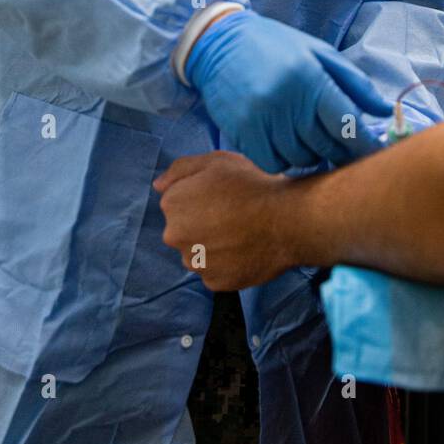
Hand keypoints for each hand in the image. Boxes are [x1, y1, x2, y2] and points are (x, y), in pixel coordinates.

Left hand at [154, 152, 292, 289]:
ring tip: (241, 232)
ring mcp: (195, 263)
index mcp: (172, 204)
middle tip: (233, 213)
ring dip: (213, 245)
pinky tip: (245, 250)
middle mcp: (175, 236)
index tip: (222, 194)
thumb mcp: (216, 160)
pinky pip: (215, 271)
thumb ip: (181, 169)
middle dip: (202, 222)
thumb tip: (158, 186)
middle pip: (185, 229)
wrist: (285, 221)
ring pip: (198, 252)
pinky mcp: (214, 283)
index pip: (177, 201)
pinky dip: (227, 263)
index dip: (201, 195)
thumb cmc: (252, 185)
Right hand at [184, 10, 391, 172]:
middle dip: (341, 152)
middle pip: (327, 145)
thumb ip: (354, 83)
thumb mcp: (318, 53)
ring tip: (312, 141)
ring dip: (312, 157)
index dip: (364, 143)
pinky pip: (273, 164)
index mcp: (310, 78)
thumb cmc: (276, 46)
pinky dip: (284, 161)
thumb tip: (385, 111)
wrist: (219, 43)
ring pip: (301, 159)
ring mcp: (262, 119)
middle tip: (344, 149)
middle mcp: (286, 100)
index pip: (347, 123)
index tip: (374, 151)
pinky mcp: (242, 132)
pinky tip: (287, 146)